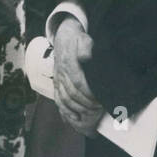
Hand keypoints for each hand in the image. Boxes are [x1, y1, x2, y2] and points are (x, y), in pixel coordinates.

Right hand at [53, 20, 103, 134]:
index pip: (78, 82)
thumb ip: (86, 47)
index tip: (99, 99)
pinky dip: (65, 111)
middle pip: (72, 94)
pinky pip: (58, 100)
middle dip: (86, 104)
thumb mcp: (84, 38)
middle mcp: (61, 74)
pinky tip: (74, 119)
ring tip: (91, 114)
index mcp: (68, 63)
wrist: (63, 37)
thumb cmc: (77, 39)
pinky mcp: (57, 85)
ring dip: (78, 109)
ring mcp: (58, 80)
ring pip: (65, 99)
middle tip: (100, 108)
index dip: (89, 93)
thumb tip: (86, 57)